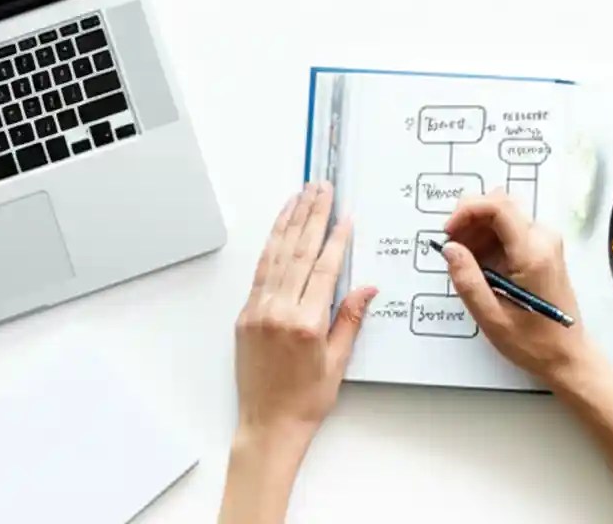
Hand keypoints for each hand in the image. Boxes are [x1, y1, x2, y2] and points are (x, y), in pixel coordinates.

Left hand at [234, 182, 378, 444]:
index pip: (324, 269)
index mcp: (305, 323)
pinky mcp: (245, 314)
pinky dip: (271, 246)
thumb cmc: (306, 400)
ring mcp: (258, 310)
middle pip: (298, 252)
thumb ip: (350, 320)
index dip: (336, 239)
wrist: (268, 424)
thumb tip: (366, 288)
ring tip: (300, 196)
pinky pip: (261, 271)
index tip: (345, 216)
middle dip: (312, 216)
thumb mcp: (338, 362)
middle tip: (321, 189)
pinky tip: (280, 228)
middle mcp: (278, 311)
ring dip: (289, 222)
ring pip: (276, 255)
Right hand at [441, 191, 592, 388]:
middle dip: (469, 221)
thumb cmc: (533, 342)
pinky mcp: (543, 249)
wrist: (568, 356)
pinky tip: (481, 267)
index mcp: (532, 253)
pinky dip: (488, 240)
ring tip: (466, 264)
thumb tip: (449, 248)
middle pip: (499, 204)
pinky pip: (510, 230)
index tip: (448, 233)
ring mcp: (546, 242)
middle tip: (453, 250)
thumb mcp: (491, 317)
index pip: (498, 206)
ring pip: (502, 215)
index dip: (467, 210)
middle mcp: (543, 239)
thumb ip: (468, 280)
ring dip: (477, 232)